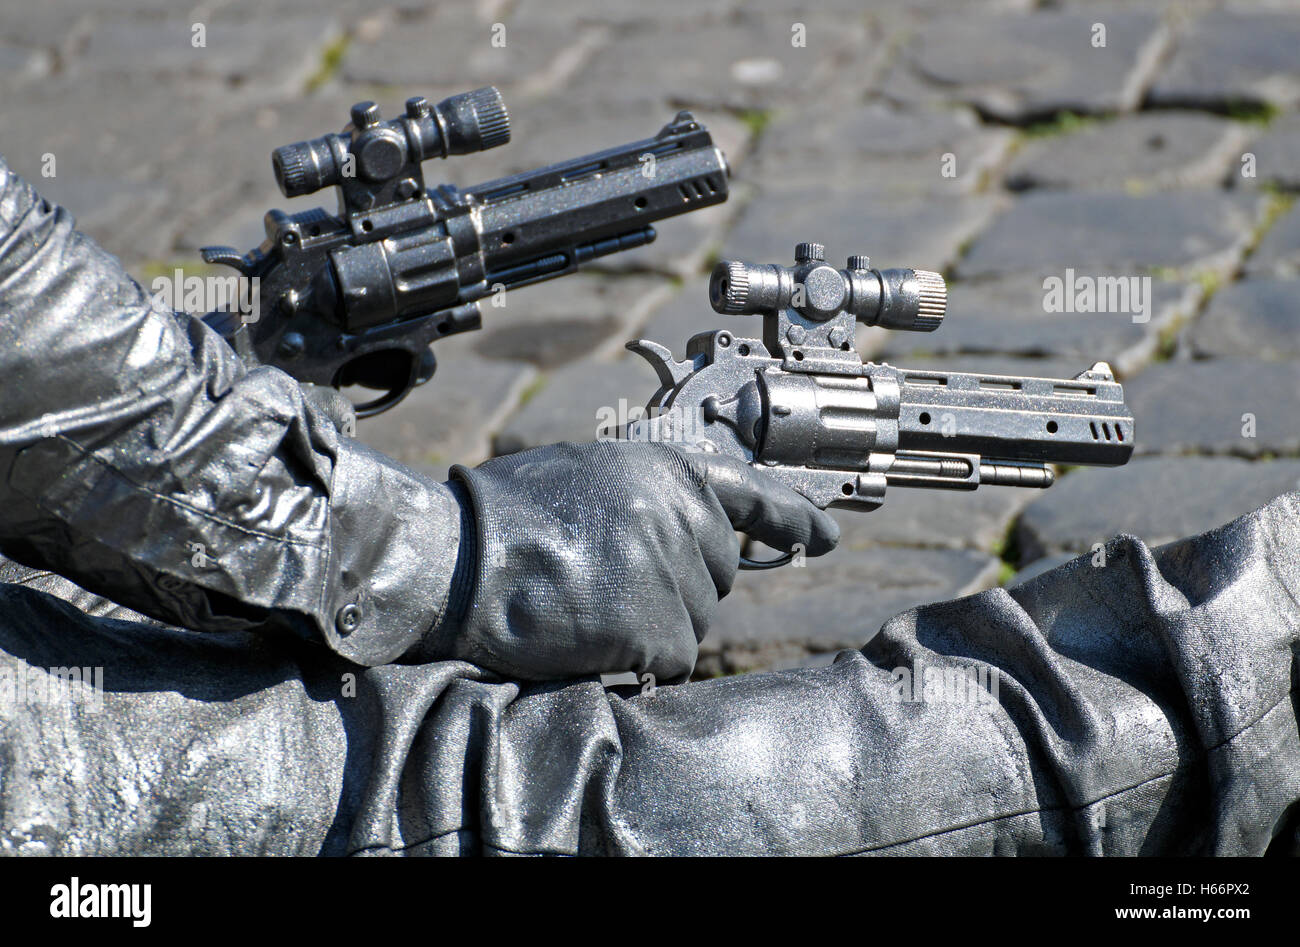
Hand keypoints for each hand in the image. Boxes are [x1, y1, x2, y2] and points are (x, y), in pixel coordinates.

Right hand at [428, 441, 837, 681]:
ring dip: (651, 625)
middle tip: (608, 579)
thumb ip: (650, 497)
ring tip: (588, 600)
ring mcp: (671, 571)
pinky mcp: (655, 627)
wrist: (456, 558)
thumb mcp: (590, 476)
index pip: (751, 494)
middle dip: (679, 585)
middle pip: (718, 573)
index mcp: (666, 471)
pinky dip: (638, 660)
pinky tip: (591, 634)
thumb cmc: (507, 517)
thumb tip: (689, 532)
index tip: (825, 535)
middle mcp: (681, 515)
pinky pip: (670, 659)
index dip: (792, 516)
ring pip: (694, 621)